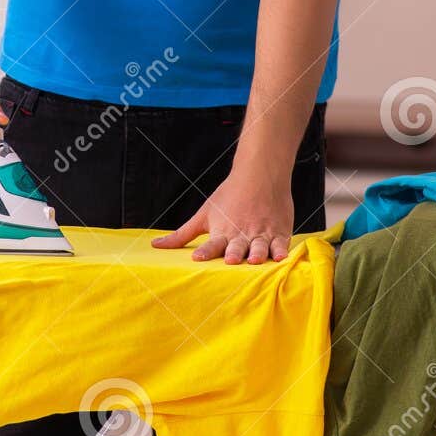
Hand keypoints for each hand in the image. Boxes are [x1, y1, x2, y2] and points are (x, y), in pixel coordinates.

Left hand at [151, 175, 293, 263]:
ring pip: (259, 247)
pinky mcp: (279, 233)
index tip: (197, 258)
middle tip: (231, 261)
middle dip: (233, 255)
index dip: (205, 252)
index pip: (211, 245)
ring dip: (256, 253)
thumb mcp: (203, 215)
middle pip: (236, 248)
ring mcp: (260, 233)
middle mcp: (240, 234)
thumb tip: (155, 246)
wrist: (260, 175)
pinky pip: (280, 244)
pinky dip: (281, 251)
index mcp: (221, 231)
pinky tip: (281, 257)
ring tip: (255, 260)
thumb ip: (181, 235)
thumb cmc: (228, 196)